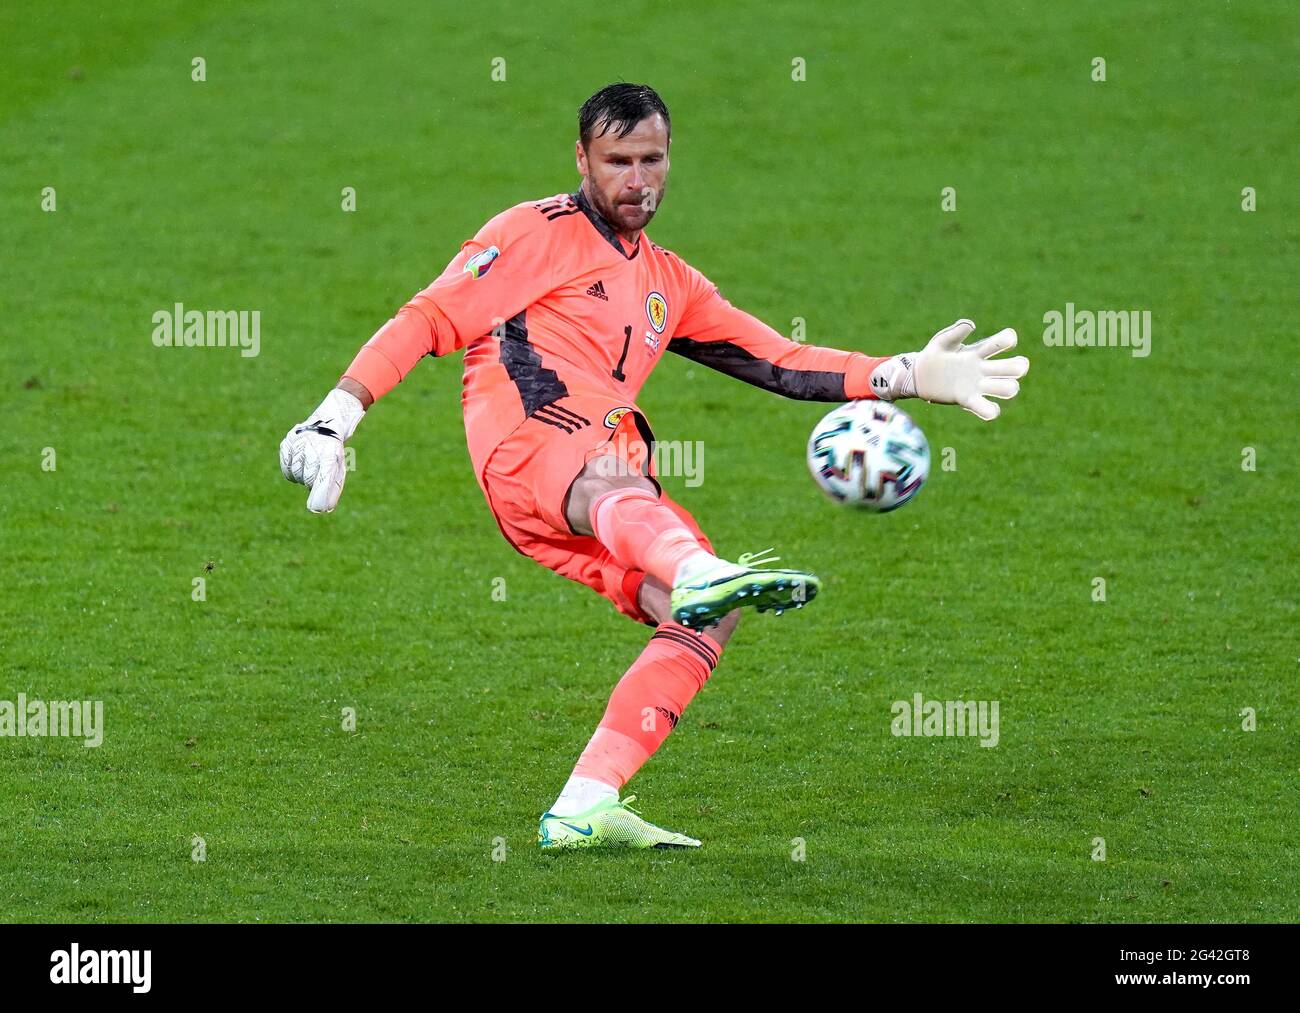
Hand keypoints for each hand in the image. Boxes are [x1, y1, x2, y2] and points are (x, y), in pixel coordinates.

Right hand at [279, 388, 364, 512]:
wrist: (327, 423)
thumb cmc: (334, 452)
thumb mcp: (339, 467)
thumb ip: (332, 488)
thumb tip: (323, 508)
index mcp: (330, 454)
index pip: (323, 478)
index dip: (320, 494)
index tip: (318, 508)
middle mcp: (313, 448)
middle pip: (307, 479)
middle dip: (312, 483)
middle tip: (317, 476)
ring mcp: (298, 444)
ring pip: (296, 474)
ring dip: (302, 477)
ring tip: (310, 466)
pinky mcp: (287, 443)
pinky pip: (287, 469)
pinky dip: (292, 471)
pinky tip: (300, 464)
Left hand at [870, 319, 1028, 419]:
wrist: (918, 376)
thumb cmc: (934, 356)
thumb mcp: (942, 341)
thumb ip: (956, 332)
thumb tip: (971, 325)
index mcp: (979, 352)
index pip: (1003, 343)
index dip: (1009, 339)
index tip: (1006, 340)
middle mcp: (984, 369)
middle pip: (1015, 368)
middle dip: (1019, 366)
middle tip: (1006, 366)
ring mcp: (978, 386)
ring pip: (1009, 389)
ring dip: (1007, 388)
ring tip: (989, 385)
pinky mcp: (968, 401)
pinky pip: (988, 410)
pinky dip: (991, 410)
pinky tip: (981, 405)